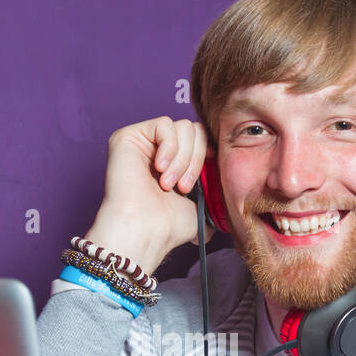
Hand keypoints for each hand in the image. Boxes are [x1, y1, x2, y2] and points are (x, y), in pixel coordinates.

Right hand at [94, 117, 218, 270]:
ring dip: (182, 158)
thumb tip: (227, 187)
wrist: (145, 231)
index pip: (200, 138)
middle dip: (195, 159)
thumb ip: (213, 189)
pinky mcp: (128, 136)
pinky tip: (160, 169)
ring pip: (181, 127)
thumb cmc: (167, 225)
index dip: (207, 152)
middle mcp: (156, 150)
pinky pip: (164, 124)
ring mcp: (142, 142)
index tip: (208, 173)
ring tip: (169, 184)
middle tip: (184, 188)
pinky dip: (169, 147)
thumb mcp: (201, 204)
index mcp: (173, 163)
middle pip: (193, 130)